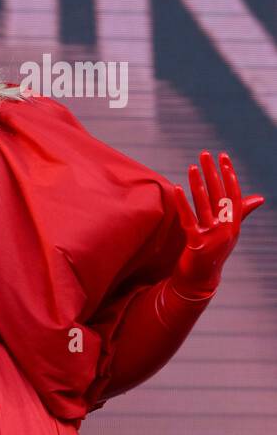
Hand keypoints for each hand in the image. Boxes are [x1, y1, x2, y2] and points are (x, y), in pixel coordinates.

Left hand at [169, 150, 263, 297]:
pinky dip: (182, 203)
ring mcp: (212, 237)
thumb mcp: (228, 233)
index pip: (234, 194)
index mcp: (234, 225)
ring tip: (191, 167)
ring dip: (197, 184)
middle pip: (219, 195)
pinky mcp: (196, 244)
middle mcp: (226, 230)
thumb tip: (259, 197)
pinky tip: (177, 188)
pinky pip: (189, 219)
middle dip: (212, 172)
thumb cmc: (212, 252)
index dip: (229, 175)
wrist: (199, 280)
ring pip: (205, 205)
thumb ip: (239, 213)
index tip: (223, 157)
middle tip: (204, 154)